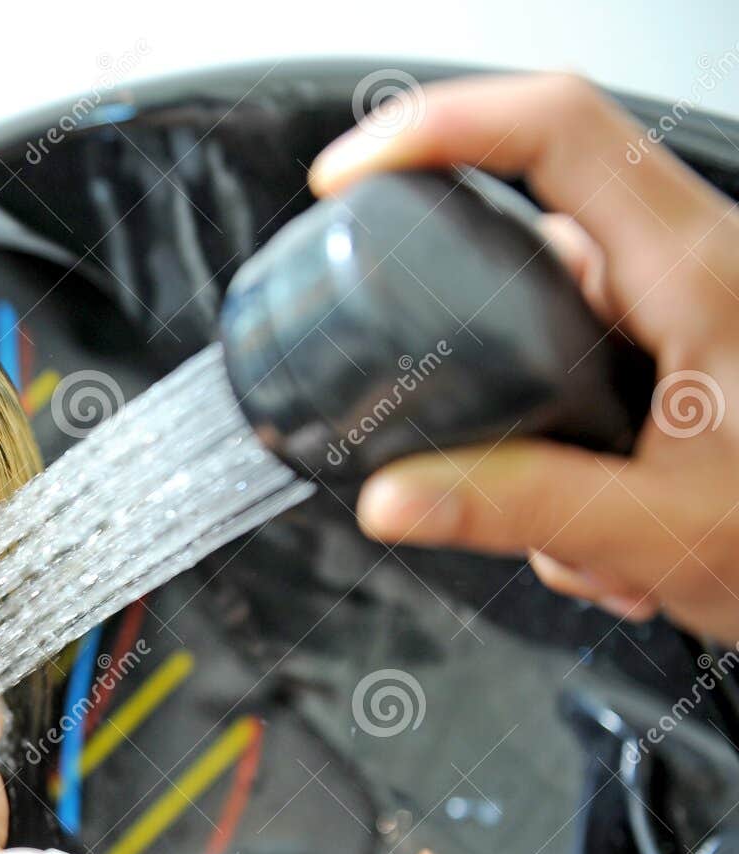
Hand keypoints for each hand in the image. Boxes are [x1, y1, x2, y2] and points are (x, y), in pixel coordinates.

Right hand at [311, 73, 738, 642]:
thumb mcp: (661, 529)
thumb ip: (521, 507)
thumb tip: (393, 497)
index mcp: (697, 269)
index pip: (555, 130)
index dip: (439, 124)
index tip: (349, 172)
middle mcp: (691, 263)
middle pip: (528, 235)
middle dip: (472, 351)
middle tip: (445, 429)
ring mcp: (685, 303)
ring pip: (549, 321)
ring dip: (532, 431)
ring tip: (579, 537)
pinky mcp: (680, 344)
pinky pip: (581, 362)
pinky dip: (566, 452)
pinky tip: (603, 534)